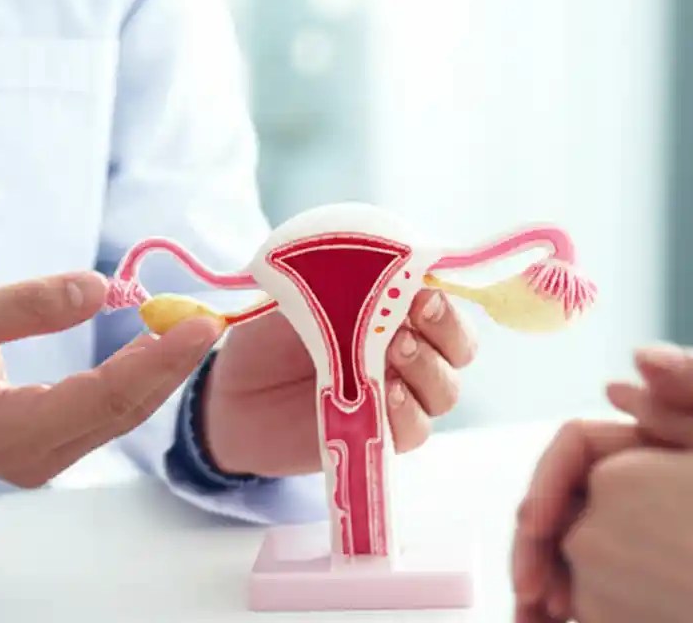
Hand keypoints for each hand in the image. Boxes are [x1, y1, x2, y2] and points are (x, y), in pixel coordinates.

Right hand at [0, 271, 219, 486]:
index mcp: (16, 433)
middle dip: (173, 364)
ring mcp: (45, 456)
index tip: (201, 324)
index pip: (108, 396)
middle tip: (212, 318)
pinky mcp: (46, 444)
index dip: (160, 360)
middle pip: (125, 410)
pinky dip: (133, 378)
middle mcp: (40, 456)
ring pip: (119, 414)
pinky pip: (104, 412)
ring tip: (194, 326)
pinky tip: (154, 346)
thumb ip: (28, 306)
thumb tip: (100, 288)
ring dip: (158, 371)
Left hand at [201, 288, 476, 476]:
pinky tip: (388, 395)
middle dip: (446, 329)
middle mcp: (409, 354)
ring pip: (443, 391)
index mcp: (398, 312)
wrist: (234, 389)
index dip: (446, 297)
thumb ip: (336, 279)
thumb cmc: (272, 334)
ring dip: (427, 369)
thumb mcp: (301, 294)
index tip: (423, 288)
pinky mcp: (379, 435)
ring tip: (395, 350)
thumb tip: (373, 256)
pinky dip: (408, 413)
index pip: (446, 304)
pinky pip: (413, 431)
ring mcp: (397, 396)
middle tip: (416, 313)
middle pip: (458, 349)